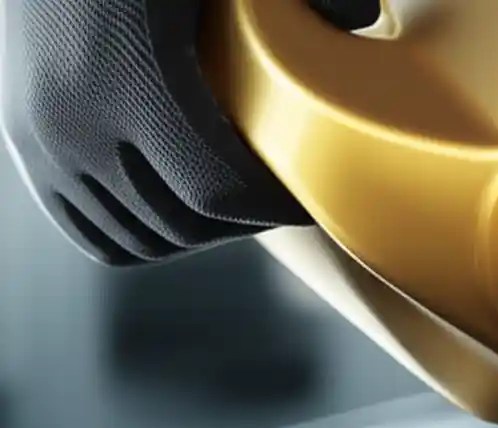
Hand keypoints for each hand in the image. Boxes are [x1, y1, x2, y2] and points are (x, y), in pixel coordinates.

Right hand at [1, 0, 377, 265]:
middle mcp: (76, 122)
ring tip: (237, 204)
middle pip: (184, 225)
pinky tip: (182, 207)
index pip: (218, 192)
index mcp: (132, 78)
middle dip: (244, 223)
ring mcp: (42, 142)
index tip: (310, 196)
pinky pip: (91, 231)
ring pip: (138, 238)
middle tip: (281, 199)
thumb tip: (364, 20)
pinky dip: (142, 234)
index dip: (274, 209)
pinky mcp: (23, 148)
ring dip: (198, 233)